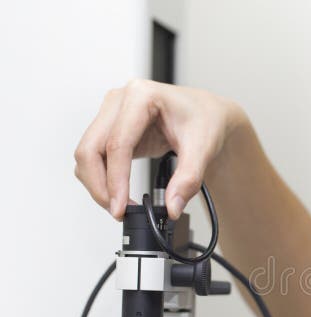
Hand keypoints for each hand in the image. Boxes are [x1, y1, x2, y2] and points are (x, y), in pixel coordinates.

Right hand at [74, 79, 245, 219]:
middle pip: (90, 148)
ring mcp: (111, 113)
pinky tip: (119, 193)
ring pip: (87, 154)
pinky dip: (103, 178)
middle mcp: (120, 100)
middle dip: (100, 186)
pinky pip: (95, 156)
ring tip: (121, 205)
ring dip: (98, 184)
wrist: (208, 114)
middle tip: (118, 212)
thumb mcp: (203, 148)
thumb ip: (188, 179)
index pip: (117, 144)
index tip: (119, 208)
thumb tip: (172, 207)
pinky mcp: (111, 127)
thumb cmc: (206, 120)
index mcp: (141, 95)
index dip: (115, 180)